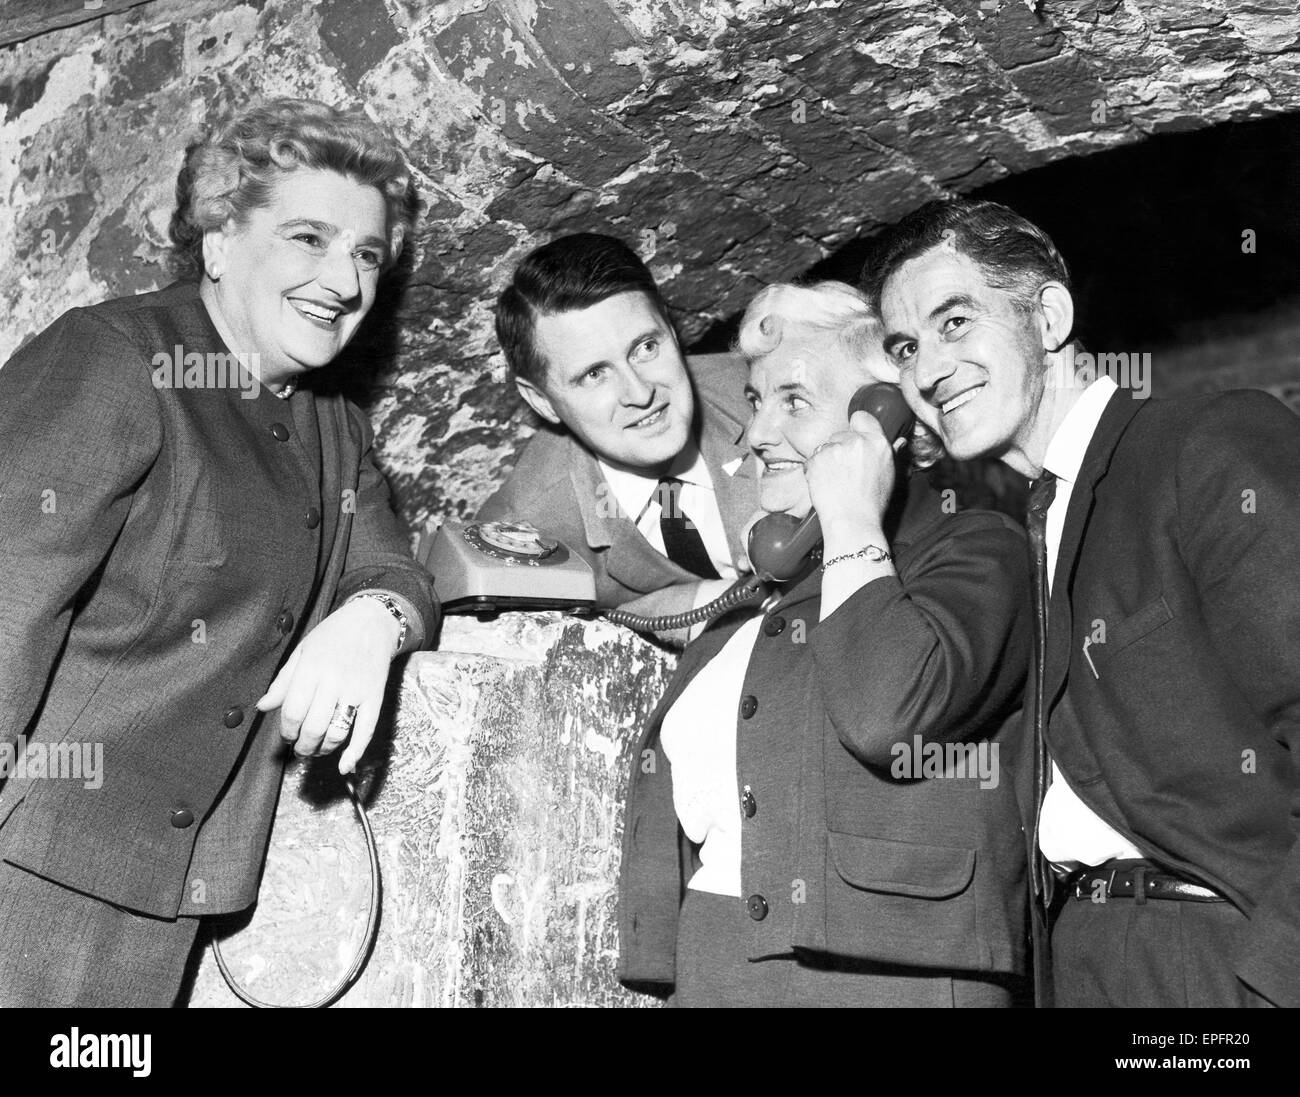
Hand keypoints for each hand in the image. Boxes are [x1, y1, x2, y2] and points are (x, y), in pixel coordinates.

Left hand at [256, 598, 400, 773]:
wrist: (372, 621)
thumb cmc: (333, 635)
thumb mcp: (302, 651)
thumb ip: (283, 681)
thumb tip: (262, 707)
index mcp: (311, 669)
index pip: (292, 711)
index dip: (286, 730)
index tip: (287, 734)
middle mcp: (334, 681)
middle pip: (313, 726)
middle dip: (303, 745)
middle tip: (300, 748)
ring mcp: (357, 690)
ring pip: (337, 732)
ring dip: (324, 749)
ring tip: (317, 749)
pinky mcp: (375, 697)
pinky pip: (366, 730)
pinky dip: (355, 752)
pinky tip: (344, 766)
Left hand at [805, 410, 902, 537]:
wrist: (852, 522)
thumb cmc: (872, 504)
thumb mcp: (890, 476)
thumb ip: (891, 454)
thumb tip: (899, 441)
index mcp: (878, 443)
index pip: (862, 417)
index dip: (856, 427)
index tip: (853, 438)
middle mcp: (856, 442)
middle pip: (840, 434)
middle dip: (840, 449)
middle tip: (845, 472)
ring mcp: (834, 449)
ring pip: (825, 447)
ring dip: (827, 460)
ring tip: (836, 482)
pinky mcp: (816, 459)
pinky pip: (812, 460)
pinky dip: (814, 470)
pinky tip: (825, 485)